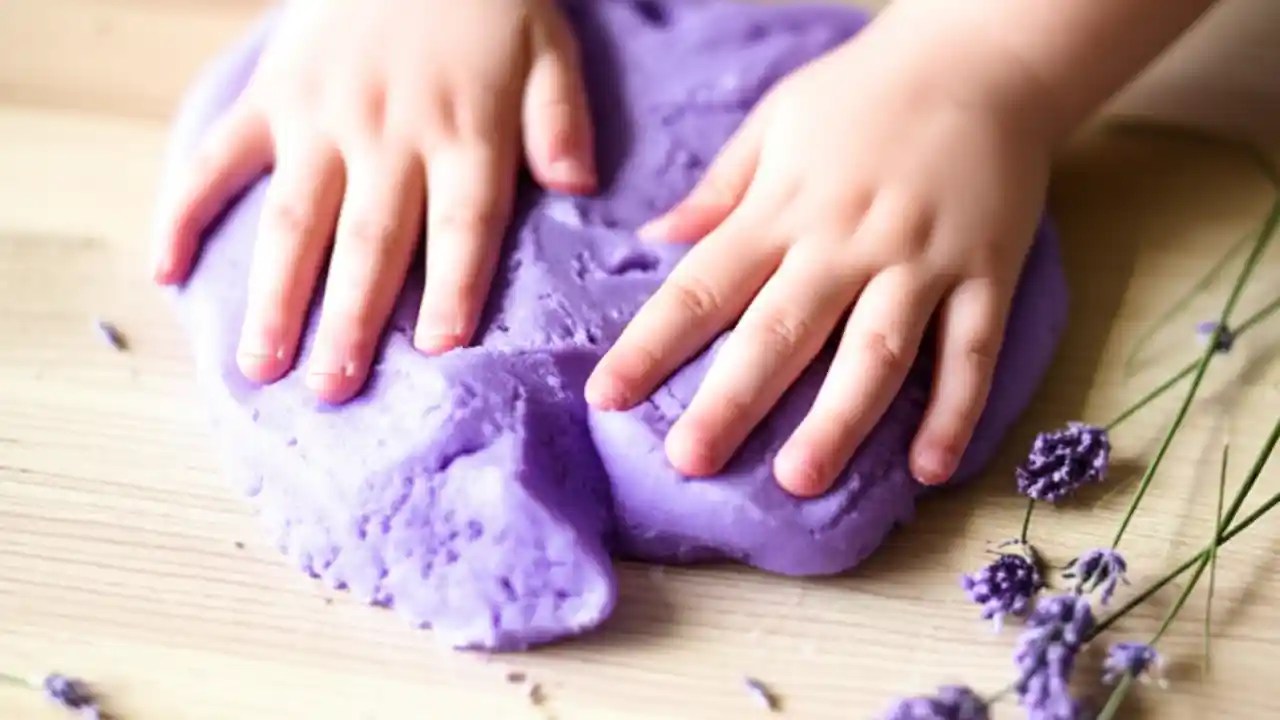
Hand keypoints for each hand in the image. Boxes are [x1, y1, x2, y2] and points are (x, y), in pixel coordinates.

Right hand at [153, 0, 594, 402]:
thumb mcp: (547, 47)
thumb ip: (560, 120)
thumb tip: (576, 187)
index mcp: (464, 130)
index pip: (463, 223)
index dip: (453, 286)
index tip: (439, 350)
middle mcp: (387, 134)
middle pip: (371, 240)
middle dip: (351, 320)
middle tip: (332, 390)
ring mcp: (319, 117)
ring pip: (293, 218)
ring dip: (275, 295)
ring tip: (260, 365)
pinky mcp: (270, 96)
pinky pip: (218, 157)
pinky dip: (185, 210)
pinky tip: (166, 272)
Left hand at [585, 13, 1052, 495]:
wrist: (985, 54)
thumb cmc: (868, 90)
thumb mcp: (776, 120)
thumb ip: (720, 189)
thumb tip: (656, 238)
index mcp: (783, 207)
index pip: (702, 287)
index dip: (650, 345)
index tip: (606, 398)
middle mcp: (846, 240)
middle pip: (780, 331)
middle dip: (731, 400)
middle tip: (688, 461)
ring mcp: (921, 259)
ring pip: (875, 351)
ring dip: (839, 421)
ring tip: (799, 482)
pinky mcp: (986, 273)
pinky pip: (972, 350)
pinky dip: (954, 411)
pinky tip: (930, 470)